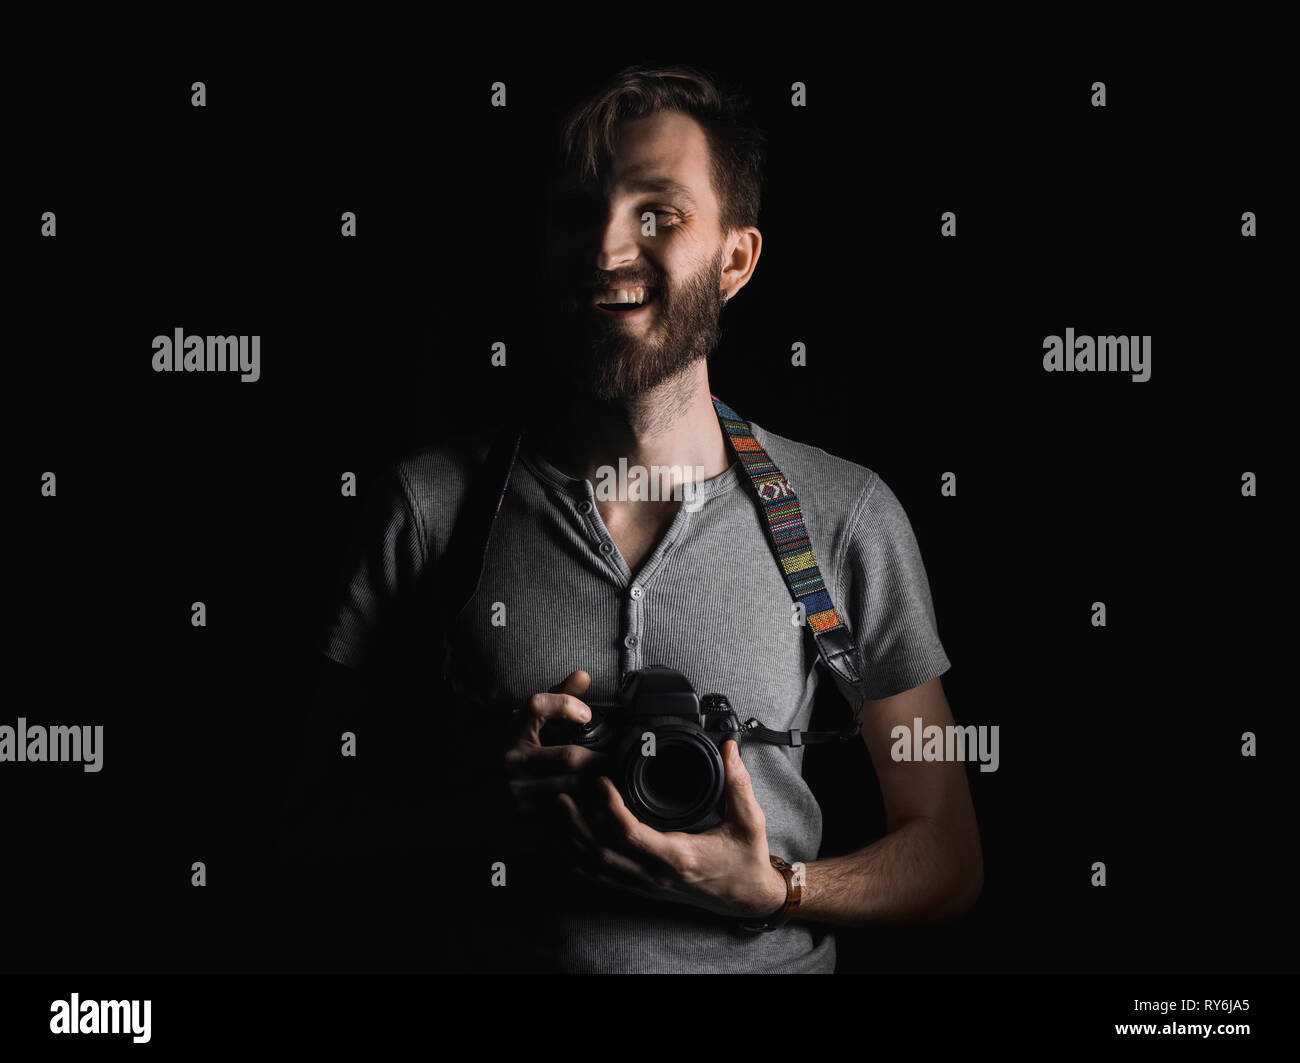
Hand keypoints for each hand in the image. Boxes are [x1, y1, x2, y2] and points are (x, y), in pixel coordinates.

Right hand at [504, 669, 605, 814]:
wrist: (485, 793)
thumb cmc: (518, 749)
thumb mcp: (533, 722)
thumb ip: (559, 698)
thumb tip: (583, 675)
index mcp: (515, 730)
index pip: (536, 707)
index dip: (564, 705)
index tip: (587, 714)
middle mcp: (513, 758)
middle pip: (568, 756)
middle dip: (599, 758)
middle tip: (618, 759)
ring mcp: (518, 788)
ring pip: (572, 785)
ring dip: (598, 783)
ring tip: (614, 779)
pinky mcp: (525, 813)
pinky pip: (566, 808)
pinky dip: (586, 804)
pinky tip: (598, 800)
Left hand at [556, 739, 788, 918]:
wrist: (746, 897)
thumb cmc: (745, 861)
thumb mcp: (750, 821)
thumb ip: (738, 783)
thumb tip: (730, 748)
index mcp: (679, 857)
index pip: (632, 834)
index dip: (610, 807)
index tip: (601, 781)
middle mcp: (656, 875)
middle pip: (603, 853)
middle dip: (577, 824)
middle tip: (562, 793)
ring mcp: (646, 885)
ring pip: (597, 868)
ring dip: (572, 841)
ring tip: (557, 812)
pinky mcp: (642, 888)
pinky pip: (602, 878)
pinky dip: (579, 862)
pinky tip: (564, 844)